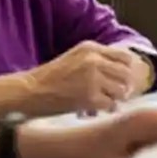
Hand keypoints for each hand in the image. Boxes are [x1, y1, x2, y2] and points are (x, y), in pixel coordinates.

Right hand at [20, 41, 139, 113]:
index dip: (127, 70)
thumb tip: (122, 71)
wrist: (29, 91)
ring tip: (106, 102)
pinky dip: (107, 109)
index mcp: (91, 48)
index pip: (125, 57)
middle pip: (126, 74)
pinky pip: (110, 105)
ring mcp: (92, 78)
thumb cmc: (50, 77)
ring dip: (116, 99)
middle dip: (124, 86)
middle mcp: (93, 60)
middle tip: (118, 95)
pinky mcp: (88, 97)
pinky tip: (98, 110)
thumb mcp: (75, 58)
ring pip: (121, 90)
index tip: (123, 80)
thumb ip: (96, 59)